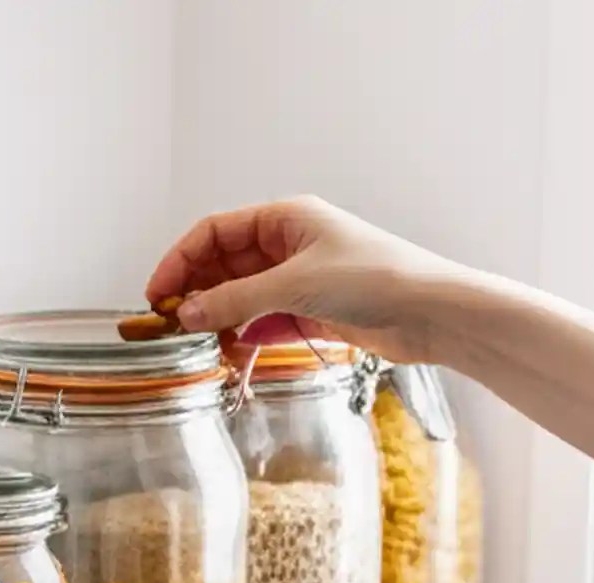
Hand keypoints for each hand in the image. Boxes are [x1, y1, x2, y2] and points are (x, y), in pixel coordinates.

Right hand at [145, 195, 467, 362]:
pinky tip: (233, 352)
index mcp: (286, 218)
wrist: (434, 313)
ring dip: (220, 317)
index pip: (215, 231)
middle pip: (225, 264)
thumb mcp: (295, 285)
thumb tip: (188, 314)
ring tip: (200, 343)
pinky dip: (246, 334)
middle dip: (198, 292)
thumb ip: (236, 300)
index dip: (181, 259)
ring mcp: (301, 279)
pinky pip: (265, 320)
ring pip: (243, 295)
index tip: (158, 293)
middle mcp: (290, 244)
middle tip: (172, 323)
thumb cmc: (376, 279)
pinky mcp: (314, 311)